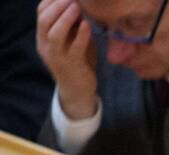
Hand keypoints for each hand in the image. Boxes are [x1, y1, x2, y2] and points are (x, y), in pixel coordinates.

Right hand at [36, 0, 97, 119]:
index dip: (50, 1)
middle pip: (44, 21)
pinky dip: (81, 34)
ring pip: (55, 33)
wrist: (78, 90)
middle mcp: (46, 46)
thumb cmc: (77, 62)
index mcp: (43, 38)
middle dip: (56, 6)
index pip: (40, 14)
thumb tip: (78, 6)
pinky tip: (87, 25)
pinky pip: (75, 47)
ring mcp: (57, 56)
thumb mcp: (70, 42)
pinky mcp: (72, 64)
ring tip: (76, 7)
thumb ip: (71, 26)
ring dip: (65, 17)